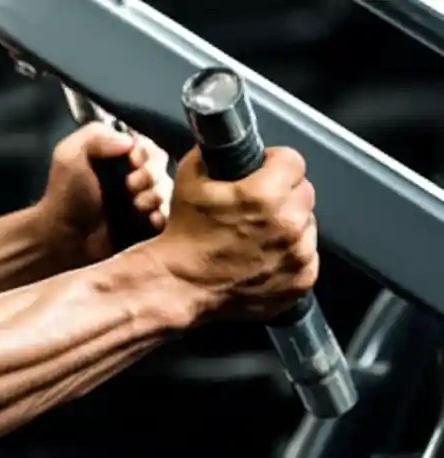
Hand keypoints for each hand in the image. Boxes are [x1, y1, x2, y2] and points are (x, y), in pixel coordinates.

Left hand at [36, 122, 172, 266]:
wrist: (64, 239)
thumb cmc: (64, 196)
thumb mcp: (69, 155)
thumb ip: (95, 135)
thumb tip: (130, 141)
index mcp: (115, 155)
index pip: (146, 143)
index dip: (144, 151)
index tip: (132, 160)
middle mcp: (131, 174)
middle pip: (160, 164)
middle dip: (149, 174)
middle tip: (130, 186)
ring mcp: (140, 200)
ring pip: (165, 188)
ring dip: (154, 195)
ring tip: (136, 206)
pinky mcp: (146, 224)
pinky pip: (167, 215)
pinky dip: (162, 215)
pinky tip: (149, 219)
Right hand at [143, 146, 317, 321]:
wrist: (178, 285)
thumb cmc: (182, 234)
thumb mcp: (189, 179)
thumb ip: (216, 154)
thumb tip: (228, 143)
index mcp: (265, 194)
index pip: (293, 160)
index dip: (275, 163)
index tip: (263, 171)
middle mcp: (289, 223)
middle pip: (304, 192)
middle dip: (284, 194)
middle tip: (257, 207)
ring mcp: (298, 255)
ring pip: (307, 225)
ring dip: (289, 225)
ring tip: (258, 235)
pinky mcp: (301, 280)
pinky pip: (306, 257)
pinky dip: (289, 256)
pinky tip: (263, 258)